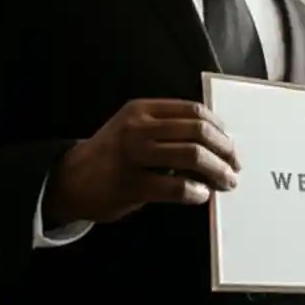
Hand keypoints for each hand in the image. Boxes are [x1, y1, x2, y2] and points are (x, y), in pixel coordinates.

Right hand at [43, 99, 238, 225]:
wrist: (70, 180)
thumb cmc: (112, 155)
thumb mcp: (135, 129)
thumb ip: (169, 128)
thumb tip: (217, 141)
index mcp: (143, 109)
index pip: (194, 111)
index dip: (220, 128)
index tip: (231, 144)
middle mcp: (138, 127)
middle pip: (198, 131)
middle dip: (224, 150)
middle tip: (235, 165)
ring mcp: (133, 155)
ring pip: (192, 156)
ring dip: (217, 171)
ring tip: (226, 182)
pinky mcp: (131, 184)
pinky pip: (177, 187)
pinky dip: (197, 192)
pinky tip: (201, 195)